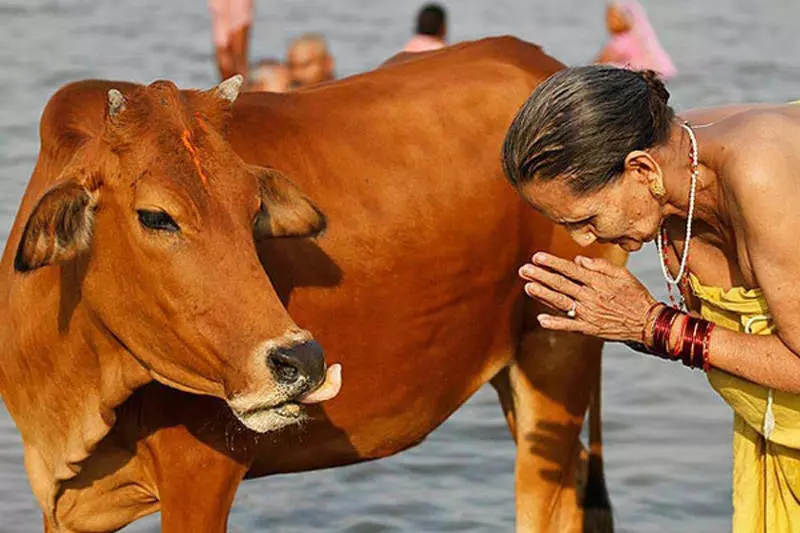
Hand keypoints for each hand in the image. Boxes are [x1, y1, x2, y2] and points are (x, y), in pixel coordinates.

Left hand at [518, 252, 656, 342]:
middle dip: (540, 276)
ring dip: (542, 294)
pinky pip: (569, 326)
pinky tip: (540, 319)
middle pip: (561, 284)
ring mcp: (588, 313)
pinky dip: (554, 323)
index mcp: (597, 281)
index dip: (552, 263)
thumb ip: (599, 266)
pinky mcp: (589, 328)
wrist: (647, 322)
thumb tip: (578, 260)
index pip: (570, 270)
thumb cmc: (635, 295)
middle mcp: (590, 296)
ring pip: (561, 302)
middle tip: (523, 269)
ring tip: (527, 286)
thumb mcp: (622, 274)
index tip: (536, 257)